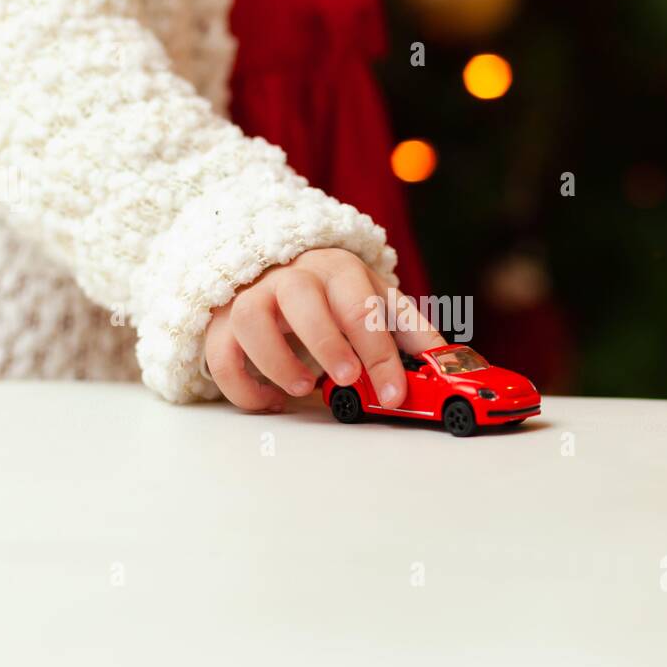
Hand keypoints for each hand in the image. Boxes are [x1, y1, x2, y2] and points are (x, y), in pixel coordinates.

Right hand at [204, 248, 443, 411]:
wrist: (272, 266)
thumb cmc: (332, 293)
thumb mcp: (373, 299)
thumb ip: (407, 328)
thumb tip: (446, 358)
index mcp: (335, 269)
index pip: (358, 302)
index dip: (379, 349)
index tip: (393, 392)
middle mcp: (289, 276)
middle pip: (300, 296)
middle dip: (324, 341)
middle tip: (346, 379)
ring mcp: (249, 296)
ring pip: (249, 319)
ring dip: (276, 359)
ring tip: (304, 388)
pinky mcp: (220, 323)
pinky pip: (220, 353)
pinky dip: (243, 386)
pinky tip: (272, 400)